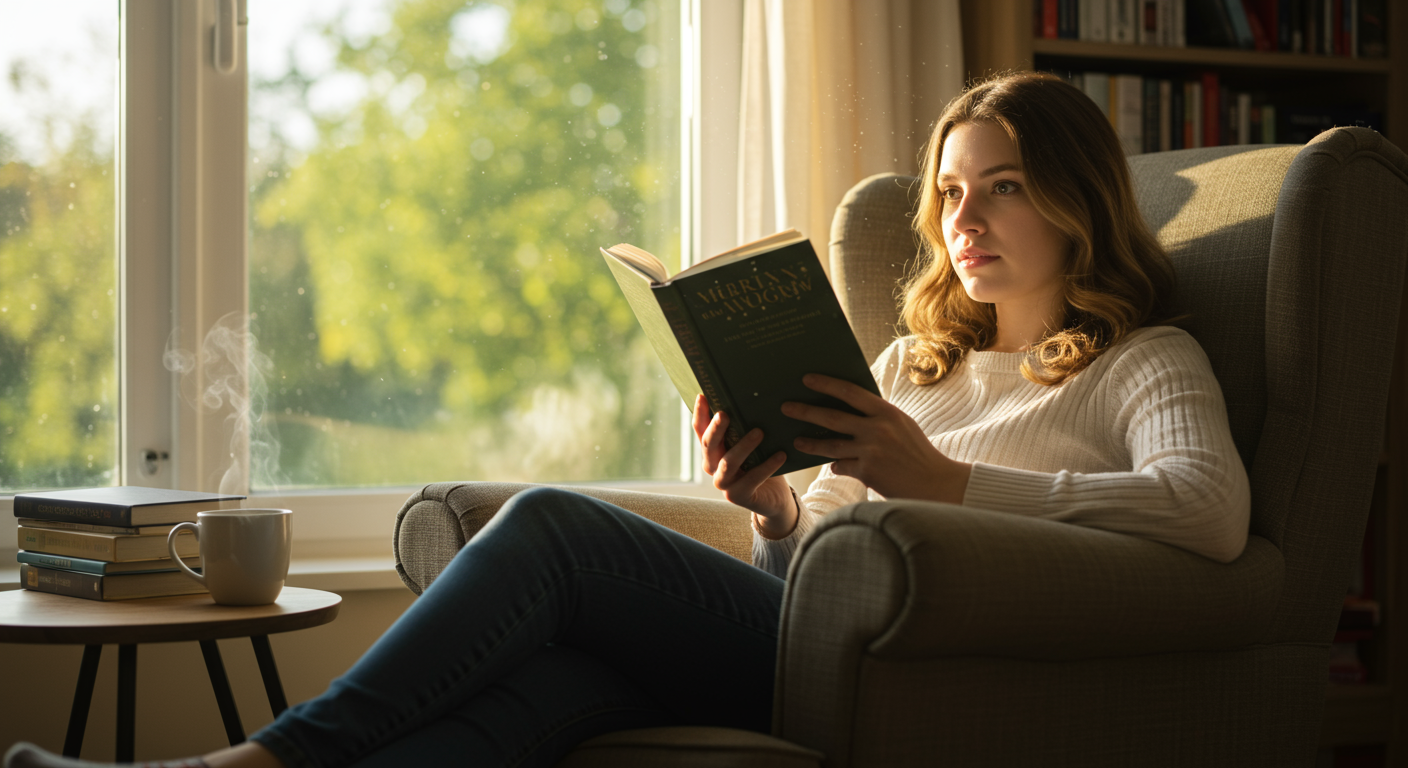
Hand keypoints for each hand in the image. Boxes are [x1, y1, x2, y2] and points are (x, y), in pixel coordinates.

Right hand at [692, 394, 798, 537]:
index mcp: (712, 450)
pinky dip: (767, 466)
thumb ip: (745, 427)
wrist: (774, 496)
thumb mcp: (752, 443)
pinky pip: (752, 479)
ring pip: (728, 463)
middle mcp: (712, 466)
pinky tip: (780, 455)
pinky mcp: (738, 496)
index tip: (702, 396)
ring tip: (759, 432)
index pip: (700, 430)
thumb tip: (752, 397)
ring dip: (743, 446)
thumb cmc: (761, 462)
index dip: (700, 414)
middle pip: (709, 445)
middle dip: (716, 429)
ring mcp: (723, 483)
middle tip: (724, 414)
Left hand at [782, 374, 971, 503]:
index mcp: (887, 412)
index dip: (826, 384)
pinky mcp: (867, 472)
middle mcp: (877, 429)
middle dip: (806, 411)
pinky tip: (834, 465)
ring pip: (830, 445)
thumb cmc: (917, 453)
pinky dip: (837, 465)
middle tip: (786, 407)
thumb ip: (877, 418)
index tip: (806, 379)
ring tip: (796, 440)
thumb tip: (847, 411)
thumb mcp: (902, 426)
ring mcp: (871, 451)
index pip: (850, 392)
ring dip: (810, 443)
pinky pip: (841, 466)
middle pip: (832, 417)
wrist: (935, 484)